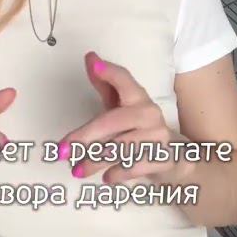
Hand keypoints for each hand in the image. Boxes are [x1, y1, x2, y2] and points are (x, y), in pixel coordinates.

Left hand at [59, 51, 192, 183]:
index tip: (94, 64)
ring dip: (95, 161)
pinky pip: (135, 166)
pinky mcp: (164, 158)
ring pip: (120, 148)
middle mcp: (149, 113)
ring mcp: (158, 136)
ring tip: (77, 170)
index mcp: (137, 97)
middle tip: (62, 150)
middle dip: (85, 137)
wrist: (174, 156)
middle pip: (113, 121)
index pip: (124, 79)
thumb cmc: (138, 127)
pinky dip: (118, 174)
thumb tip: (90, 58)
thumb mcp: (121, 105)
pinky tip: (107, 177)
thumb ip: (105, 84)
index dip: (110, 72)